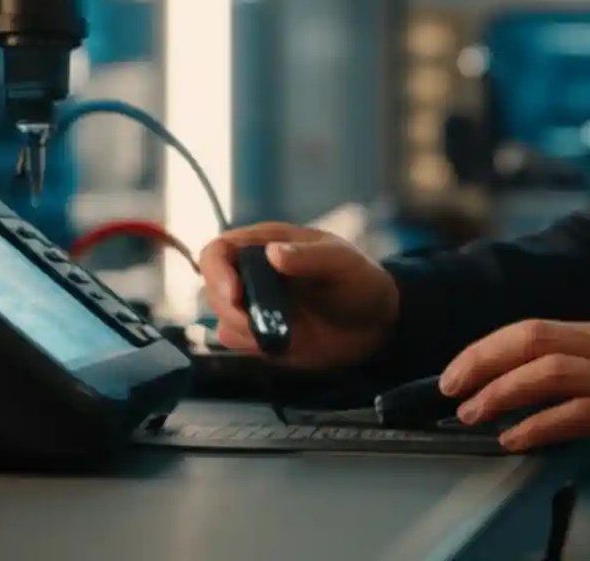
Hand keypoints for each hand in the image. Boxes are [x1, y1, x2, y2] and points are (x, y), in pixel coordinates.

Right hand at [199, 222, 398, 369]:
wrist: (377, 324)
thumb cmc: (360, 281)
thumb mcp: (342, 262)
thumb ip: (308, 256)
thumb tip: (273, 252)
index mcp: (265, 244)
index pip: (218, 250)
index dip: (216, 271)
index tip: (234, 293)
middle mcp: (252, 273)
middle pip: (212, 286)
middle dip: (226, 306)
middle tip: (254, 322)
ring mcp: (254, 304)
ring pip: (221, 316)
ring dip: (240, 327)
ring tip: (279, 332)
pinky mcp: (259, 333)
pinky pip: (236, 340)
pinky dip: (250, 345)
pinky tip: (279, 343)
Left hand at [440, 319, 589, 507]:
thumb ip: (581, 375)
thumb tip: (517, 389)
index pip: (533, 328)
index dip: (486, 348)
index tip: (455, 373)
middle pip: (533, 338)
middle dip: (481, 360)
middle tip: (448, 388)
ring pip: (549, 371)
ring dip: (501, 393)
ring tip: (471, 415)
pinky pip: (576, 414)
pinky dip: (537, 425)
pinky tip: (512, 440)